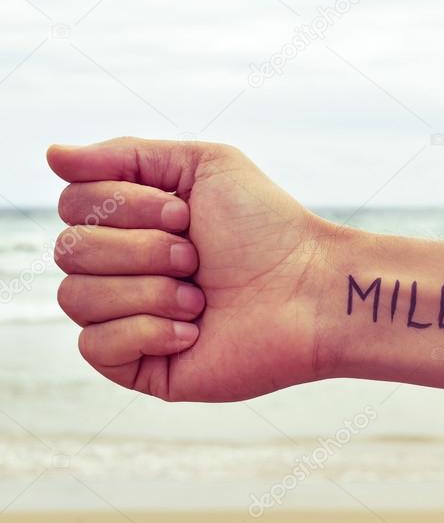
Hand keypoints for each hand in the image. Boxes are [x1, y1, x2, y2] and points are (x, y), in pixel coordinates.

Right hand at [49, 137, 340, 400]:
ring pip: (75, 298)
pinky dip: (146, 332)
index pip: (71, 204)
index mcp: (132, 224)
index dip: (123, 205)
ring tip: (201, 296)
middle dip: (141, 248)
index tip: (185, 213)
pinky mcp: (143, 367)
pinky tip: (193, 331)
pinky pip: (94, 348)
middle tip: (197, 256)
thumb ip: (126, 154)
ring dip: (149, 290)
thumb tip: (51, 155)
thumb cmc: (268, 227)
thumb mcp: (203, 165)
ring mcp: (131, 320)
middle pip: (68, 250)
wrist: (312, 291)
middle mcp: (124, 270)